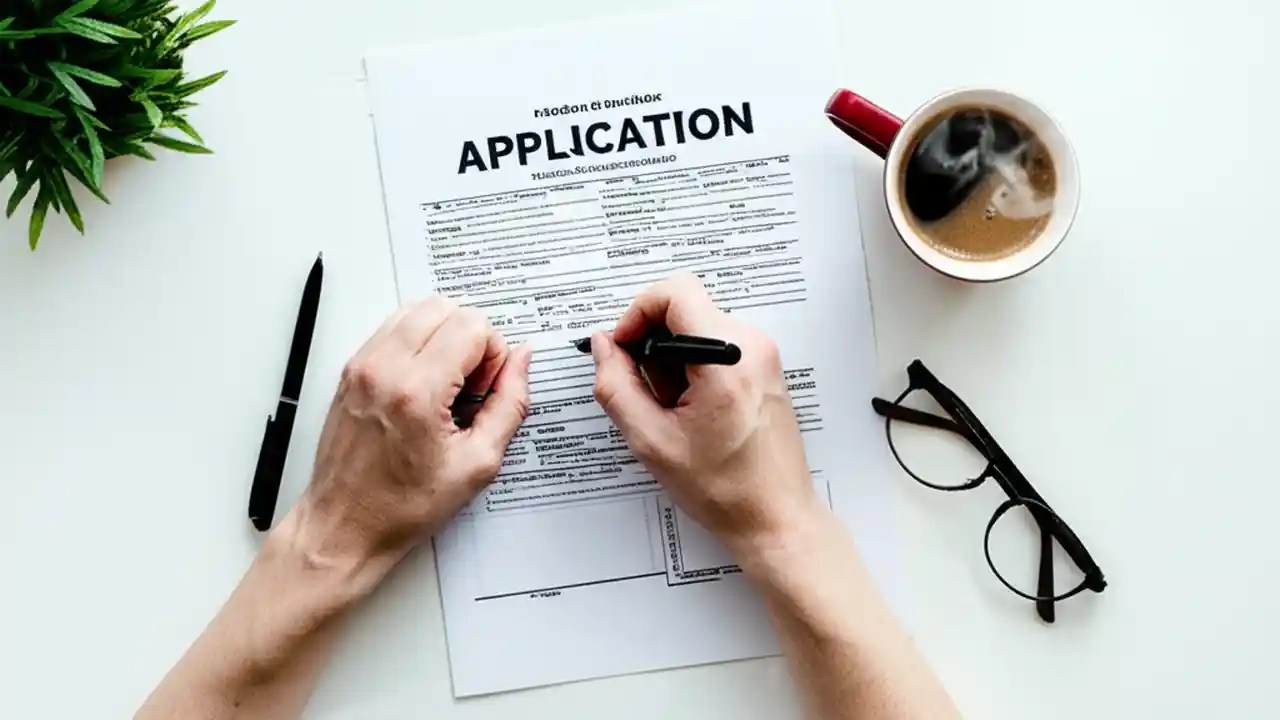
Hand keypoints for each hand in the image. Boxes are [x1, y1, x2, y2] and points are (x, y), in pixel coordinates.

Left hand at [287, 297, 531, 572]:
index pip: (472, 326)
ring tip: (445, 384)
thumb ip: (509, 405)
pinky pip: (393, 328)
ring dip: (443, 336)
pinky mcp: (350, 370)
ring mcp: (362, 366)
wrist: (345, 526)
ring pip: (418, 309)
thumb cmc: (402, 506)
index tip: (486, 389)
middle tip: (469, 385)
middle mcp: (383, 369)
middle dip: (470, 339)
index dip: (493, 354)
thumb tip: (521, 362)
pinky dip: (417, 343)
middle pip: (445, 308)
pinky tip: (423, 384)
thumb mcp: (477, 463)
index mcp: (416, 392)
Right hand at [589, 274, 820, 554]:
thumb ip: (617, 387)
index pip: (675, 291)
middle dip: (653, 345)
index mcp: (727, 358)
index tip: (623, 347)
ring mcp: (762, 354)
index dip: (637, 313)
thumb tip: (603, 347)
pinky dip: (692, 368)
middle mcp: (752, 346)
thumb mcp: (652, 441)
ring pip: (696, 328)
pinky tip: (692, 410)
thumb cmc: (725, 488)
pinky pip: (715, 345)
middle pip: (683, 309)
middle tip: (649, 393)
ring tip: (675, 410)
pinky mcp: (764, 366)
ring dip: (672, 361)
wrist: (775, 516)